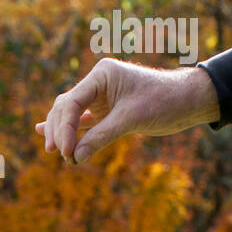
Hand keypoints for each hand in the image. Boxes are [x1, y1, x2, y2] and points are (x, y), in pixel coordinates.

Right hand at [35, 58, 220, 163]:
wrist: (187, 101)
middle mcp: (98, 83)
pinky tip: (44, 133)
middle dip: (60, 131)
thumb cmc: (163, 101)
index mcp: (102, 74)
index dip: (65, 128)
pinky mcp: (106, 111)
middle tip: (62, 156)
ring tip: (56, 153)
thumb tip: (75, 157)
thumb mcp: (131, 119)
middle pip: (65, 107)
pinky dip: (67, 130)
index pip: (72, 102)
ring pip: (70, 115)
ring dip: (62, 133)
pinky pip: (80, 120)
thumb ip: (101, 137)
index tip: (67, 152)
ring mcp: (101, 96)